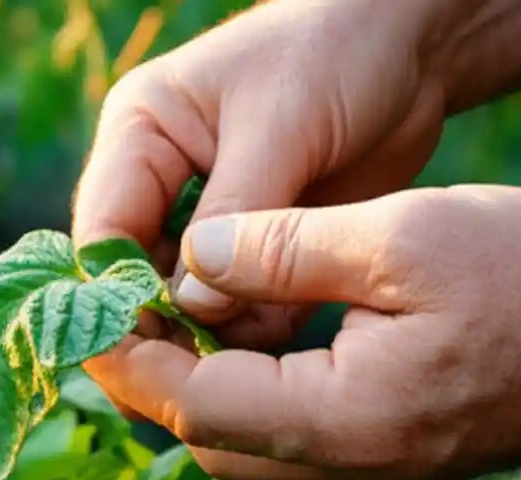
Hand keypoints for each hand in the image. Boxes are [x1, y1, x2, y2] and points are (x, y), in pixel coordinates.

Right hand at [74, 0, 450, 348]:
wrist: (416, 48)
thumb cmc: (337, 54)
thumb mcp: (280, 127)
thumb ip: (236, 215)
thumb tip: (192, 308)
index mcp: (142, 135)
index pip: (104, 229)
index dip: (113, 293)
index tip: (137, 353)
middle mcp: (162, 183)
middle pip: (135, 276)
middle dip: (158, 330)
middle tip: (179, 390)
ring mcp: (209, 220)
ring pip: (185, 302)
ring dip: (208, 339)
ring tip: (238, 382)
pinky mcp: (258, 249)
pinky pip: (239, 307)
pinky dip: (253, 336)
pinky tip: (277, 366)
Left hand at [85, 185, 520, 479]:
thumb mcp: (403, 238)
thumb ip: (283, 250)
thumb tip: (192, 256)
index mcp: (346, 419)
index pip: (195, 405)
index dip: (129, 362)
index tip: (81, 323)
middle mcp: (355, 465)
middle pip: (211, 438)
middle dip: (153, 382)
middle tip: (117, 317)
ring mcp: (380, 469)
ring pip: (249, 446)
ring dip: (199, 390)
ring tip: (170, 319)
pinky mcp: (400, 456)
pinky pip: (294, 439)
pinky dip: (250, 396)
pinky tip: (246, 339)